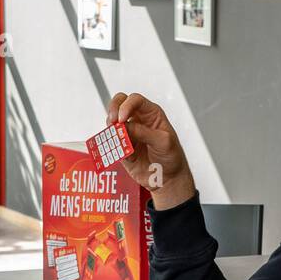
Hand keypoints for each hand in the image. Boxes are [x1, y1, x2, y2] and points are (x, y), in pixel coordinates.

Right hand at [105, 92, 195, 209]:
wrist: (167, 179)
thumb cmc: (171, 157)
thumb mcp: (163, 142)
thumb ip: (144, 133)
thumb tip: (125, 126)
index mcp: (151, 114)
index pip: (136, 100)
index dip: (126, 105)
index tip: (122, 118)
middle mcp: (138, 120)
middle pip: (120, 103)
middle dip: (113, 109)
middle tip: (112, 122)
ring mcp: (128, 132)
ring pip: (112, 122)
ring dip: (110, 129)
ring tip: (115, 139)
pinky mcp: (121, 146)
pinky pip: (110, 142)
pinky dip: (110, 145)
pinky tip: (120, 153)